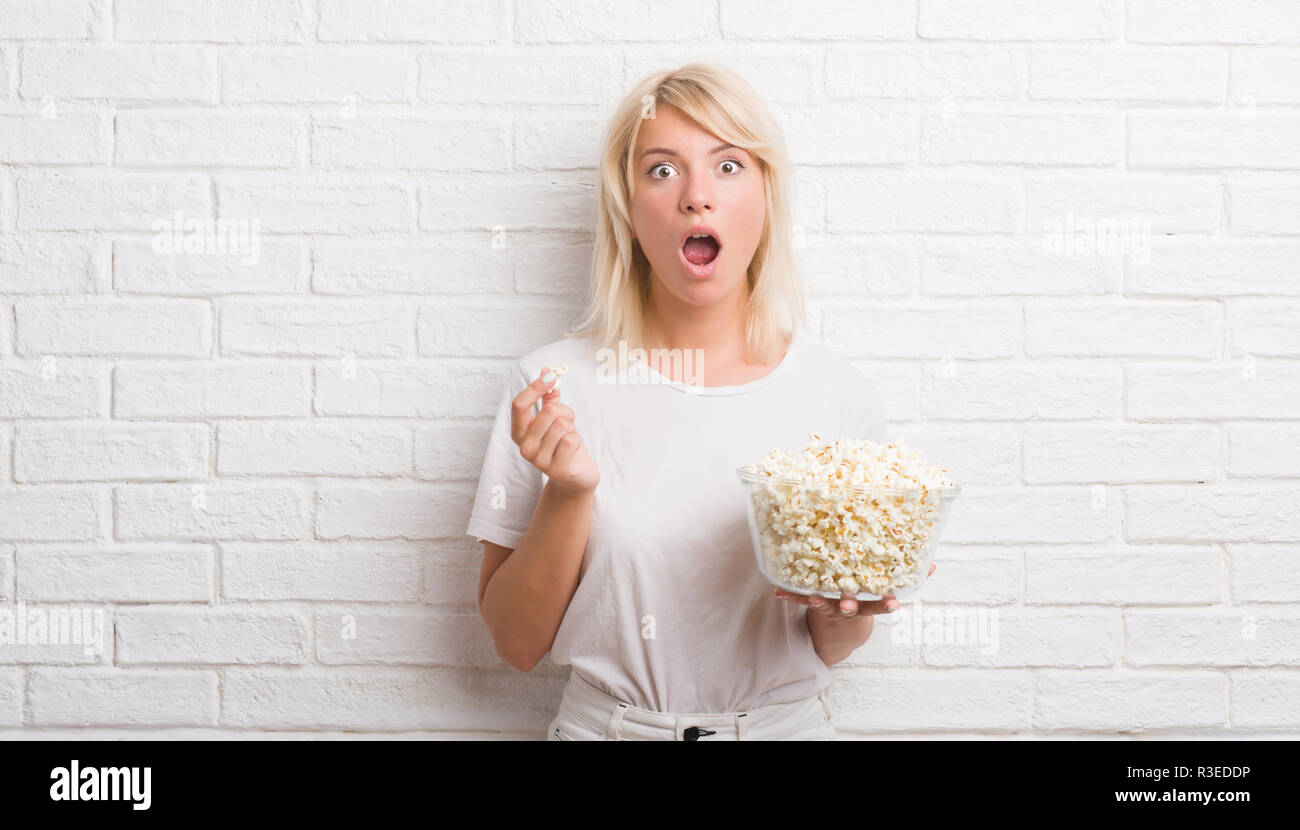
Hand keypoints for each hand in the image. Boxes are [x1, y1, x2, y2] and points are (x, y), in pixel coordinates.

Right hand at [511, 365, 599, 495]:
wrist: (576, 477)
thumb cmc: (564, 445)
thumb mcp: (555, 419)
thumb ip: (548, 397)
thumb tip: (546, 370)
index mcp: (519, 433)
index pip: (519, 404)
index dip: (535, 387)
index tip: (551, 377)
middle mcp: (524, 447)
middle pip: (549, 411)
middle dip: (565, 412)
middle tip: (568, 424)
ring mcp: (539, 461)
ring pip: (562, 424)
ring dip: (572, 429)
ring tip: (569, 440)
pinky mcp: (557, 470)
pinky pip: (571, 440)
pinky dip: (577, 442)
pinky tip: (573, 452)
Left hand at [772, 563, 937, 620]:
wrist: (839, 629)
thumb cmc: (865, 600)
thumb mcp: (885, 593)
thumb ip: (906, 578)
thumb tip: (931, 564)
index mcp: (868, 604)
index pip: (880, 605)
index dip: (887, 604)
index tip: (894, 603)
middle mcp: (849, 609)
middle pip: (852, 609)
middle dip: (850, 606)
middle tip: (849, 605)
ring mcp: (830, 608)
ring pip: (825, 606)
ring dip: (819, 601)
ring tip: (814, 597)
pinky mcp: (813, 605)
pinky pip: (800, 600)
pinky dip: (789, 595)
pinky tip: (776, 591)